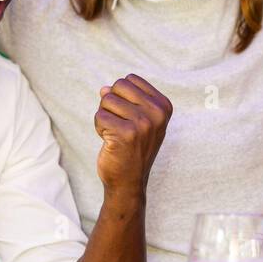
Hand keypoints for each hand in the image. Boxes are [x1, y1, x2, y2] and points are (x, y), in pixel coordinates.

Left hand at [94, 74, 171, 199]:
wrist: (128, 181)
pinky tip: (110, 141)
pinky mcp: (127, 134)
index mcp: (163, 105)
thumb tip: (104, 89)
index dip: (121, 96)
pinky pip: (100, 116)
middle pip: (118, 86)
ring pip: (107, 100)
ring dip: (105, 117)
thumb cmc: (130, 147)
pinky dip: (99, 128)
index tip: (129, 116)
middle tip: (119, 124)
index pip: (130, 80)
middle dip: (111, 103)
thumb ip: (123, 99)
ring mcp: (144, 123)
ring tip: (116, 134)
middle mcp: (157, 113)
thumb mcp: (135, 119)